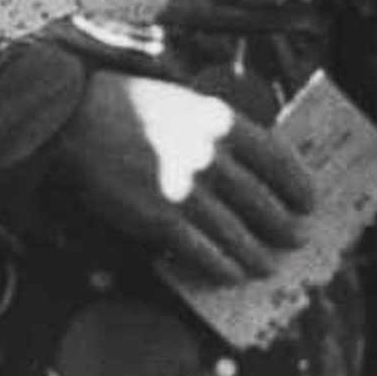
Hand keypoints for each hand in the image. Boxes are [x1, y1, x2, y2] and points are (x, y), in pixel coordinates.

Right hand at [53, 71, 313, 282]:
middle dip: (286, 232)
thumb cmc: (126, 107)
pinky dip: (223, 269)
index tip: (307, 205)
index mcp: (221, 123)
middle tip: (293, 241)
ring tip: (265, 266)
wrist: (69, 119)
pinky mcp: (158, 218)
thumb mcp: (183, 102)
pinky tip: (229, 273)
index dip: (301, 191)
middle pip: (267, 209)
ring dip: (259, 259)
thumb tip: (258, 169)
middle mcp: (210, 158)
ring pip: (241, 239)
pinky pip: (204, 255)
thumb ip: (221, 131)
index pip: (282, 165)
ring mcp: (185, 191)